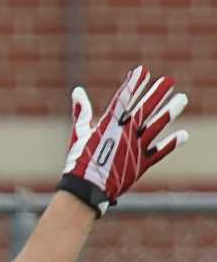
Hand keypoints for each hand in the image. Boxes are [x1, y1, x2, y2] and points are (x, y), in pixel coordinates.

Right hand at [61, 66, 188, 213]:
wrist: (85, 190)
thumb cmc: (79, 161)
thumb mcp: (79, 134)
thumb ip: (82, 112)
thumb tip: (77, 91)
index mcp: (108, 125)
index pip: (124, 99)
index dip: (134, 84)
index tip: (142, 71)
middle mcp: (125, 133)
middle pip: (145, 109)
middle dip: (157, 93)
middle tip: (169, 81)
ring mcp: (135, 148)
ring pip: (156, 125)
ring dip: (170, 111)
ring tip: (182, 98)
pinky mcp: (142, 163)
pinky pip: (160, 151)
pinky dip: (171, 143)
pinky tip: (184, 134)